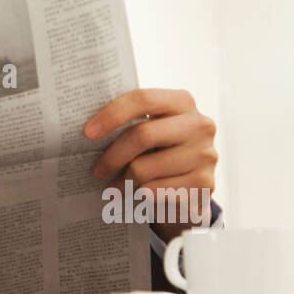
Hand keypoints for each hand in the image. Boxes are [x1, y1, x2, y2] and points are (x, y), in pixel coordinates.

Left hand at [84, 89, 217, 241]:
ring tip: (118, 185)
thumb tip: (89, 129)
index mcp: (182, 101)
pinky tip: (137, 194)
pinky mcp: (204, 185)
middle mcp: (199, 125)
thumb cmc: (162, 150)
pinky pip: (154, 190)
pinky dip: (139, 194)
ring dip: (124, 180)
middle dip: (112, 156)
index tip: (88, 133)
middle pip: (141, 135)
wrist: (193, 185)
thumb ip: (132, 121)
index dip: (111, 115)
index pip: (143, 99)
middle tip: (98, 170)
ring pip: (144, 168)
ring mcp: (205, 155)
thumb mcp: (152, 128)